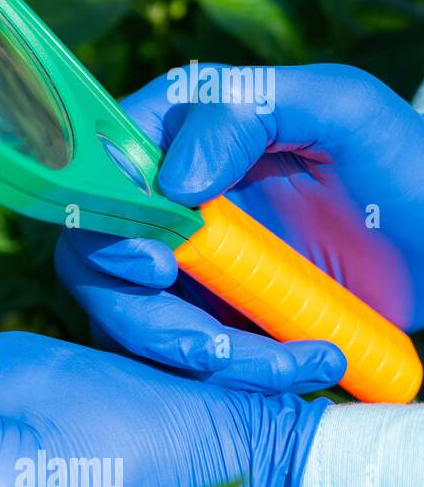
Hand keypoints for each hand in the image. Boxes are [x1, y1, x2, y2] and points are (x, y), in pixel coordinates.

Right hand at [56, 63, 423, 393]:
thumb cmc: (408, 169)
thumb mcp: (342, 113)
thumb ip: (247, 113)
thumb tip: (172, 181)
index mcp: (182, 128)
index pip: (100, 171)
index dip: (110, 224)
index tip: (159, 266)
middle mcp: (163, 193)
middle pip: (94, 258)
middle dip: (144, 315)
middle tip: (210, 343)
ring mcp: (178, 257)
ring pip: (127, 317)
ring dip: (195, 354)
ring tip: (290, 364)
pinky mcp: (199, 311)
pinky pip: (171, 353)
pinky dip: (225, 374)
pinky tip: (298, 365)